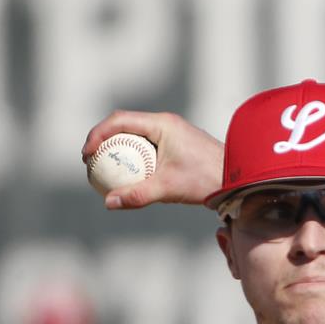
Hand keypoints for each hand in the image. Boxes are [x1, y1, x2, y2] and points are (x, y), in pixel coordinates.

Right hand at [81, 111, 225, 209]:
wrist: (238, 179)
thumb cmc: (206, 180)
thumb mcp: (169, 188)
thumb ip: (138, 194)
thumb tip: (108, 202)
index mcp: (162, 124)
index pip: (119, 120)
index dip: (97, 135)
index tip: (87, 155)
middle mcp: (166, 123)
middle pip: (124, 124)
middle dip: (103, 140)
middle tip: (89, 162)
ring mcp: (172, 132)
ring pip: (135, 135)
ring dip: (117, 148)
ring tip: (103, 169)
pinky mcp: (176, 144)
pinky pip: (146, 146)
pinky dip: (133, 157)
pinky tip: (127, 176)